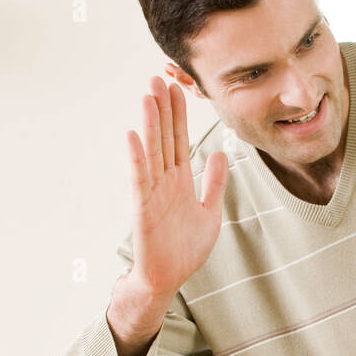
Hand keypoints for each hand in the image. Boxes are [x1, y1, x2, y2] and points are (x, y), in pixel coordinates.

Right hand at [126, 77, 229, 298]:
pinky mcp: (143, 208)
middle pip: (164, 138)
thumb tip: (222, 154)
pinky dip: (137, 158)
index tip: (179, 88)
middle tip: (159, 77)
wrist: (168, 278)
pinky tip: (133, 135)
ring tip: (148, 96)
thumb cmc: (186, 249)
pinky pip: (139, 179)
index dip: (180, 115)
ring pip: (152, 152)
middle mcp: (165, 181)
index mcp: (181, 180)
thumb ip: (215, 183)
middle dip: (163, 109)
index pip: (180, 140)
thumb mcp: (210, 212)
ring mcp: (152, 193)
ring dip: (150, 124)